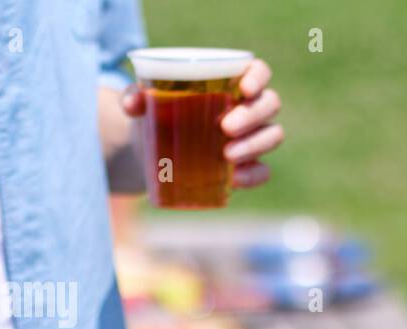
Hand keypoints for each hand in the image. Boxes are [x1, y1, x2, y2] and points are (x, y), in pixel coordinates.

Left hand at [122, 58, 281, 188]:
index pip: (259, 71)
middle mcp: (249, 108)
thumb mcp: (140, 102)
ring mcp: (252, 138)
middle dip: (252, 116)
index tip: (244, 88)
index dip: (258, 77)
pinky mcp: (247, 166)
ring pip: (273, 135)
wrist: (151, 152)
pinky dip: (254, 175)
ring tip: (227, 155)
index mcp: (231, 82)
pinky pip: (263, 171)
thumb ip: (133, 97)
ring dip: (255, 145)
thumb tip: (134, 103)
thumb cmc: (154, 115)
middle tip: (225, 127)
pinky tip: (235, 179)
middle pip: (270, 104)